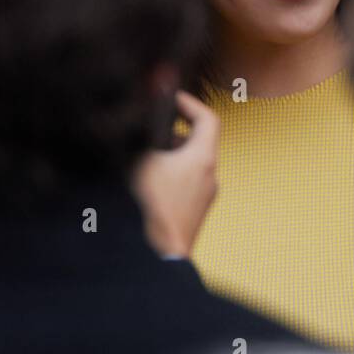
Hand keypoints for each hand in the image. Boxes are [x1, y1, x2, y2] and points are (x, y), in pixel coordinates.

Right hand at [132, 91, 219, 257]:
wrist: (162, 254)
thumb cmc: (155, 207)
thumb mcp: (144, 162)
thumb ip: (146, 137)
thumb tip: (142, 120)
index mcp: (204, 157)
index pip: (208, 118)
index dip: (190, 104)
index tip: (172, 100)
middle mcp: (211, 174)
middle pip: (199, 141)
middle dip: (175, 132)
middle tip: (152, 131)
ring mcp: (206, 195)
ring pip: (191, 164)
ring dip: (171, 156)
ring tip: (145, 160)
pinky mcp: (196, 211)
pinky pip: (187, 183)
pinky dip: (171, 176)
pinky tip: (149, 184)